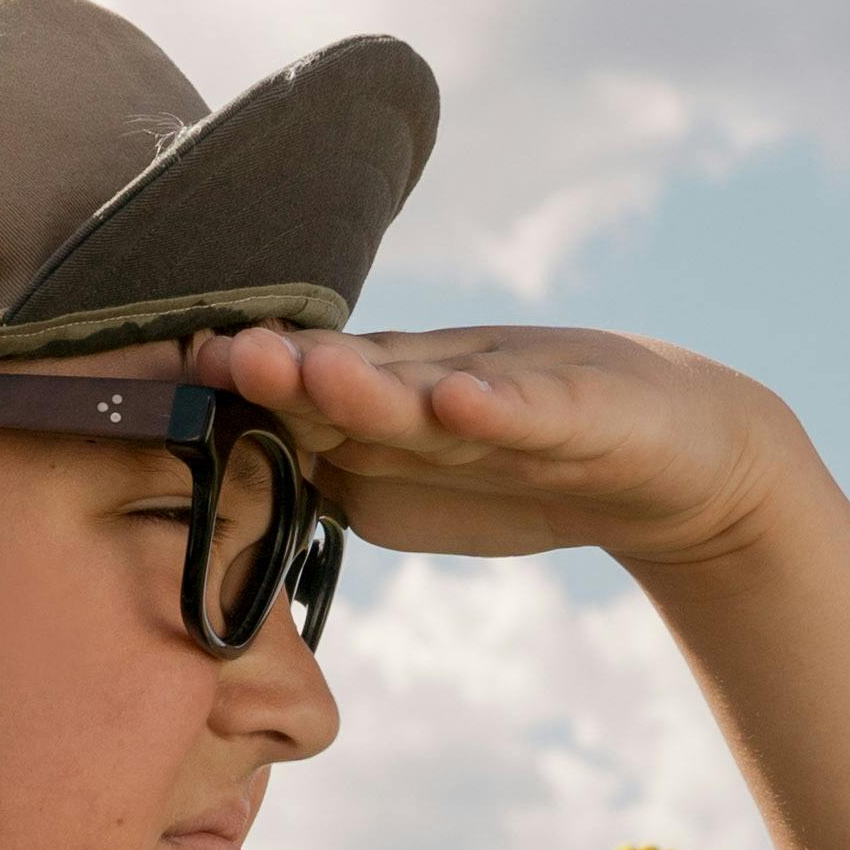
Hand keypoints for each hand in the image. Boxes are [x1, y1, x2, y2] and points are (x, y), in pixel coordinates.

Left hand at [189, 321, 826, 578]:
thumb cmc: (525, 463)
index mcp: (389, 402)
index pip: (301, 394)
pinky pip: (531, 414)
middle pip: (348, 381)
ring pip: (425, 393)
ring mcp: (506, 398)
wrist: (673, 460)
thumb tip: (222, 495)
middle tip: (223, 354)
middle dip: (286, 370)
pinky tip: (461, 399)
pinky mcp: (577, 415)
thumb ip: (328, 473)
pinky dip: (498, 407)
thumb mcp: (414, 480)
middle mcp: (435, 388)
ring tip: (312, 369)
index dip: (245, 384)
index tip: (176, 373)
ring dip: (369, 383)